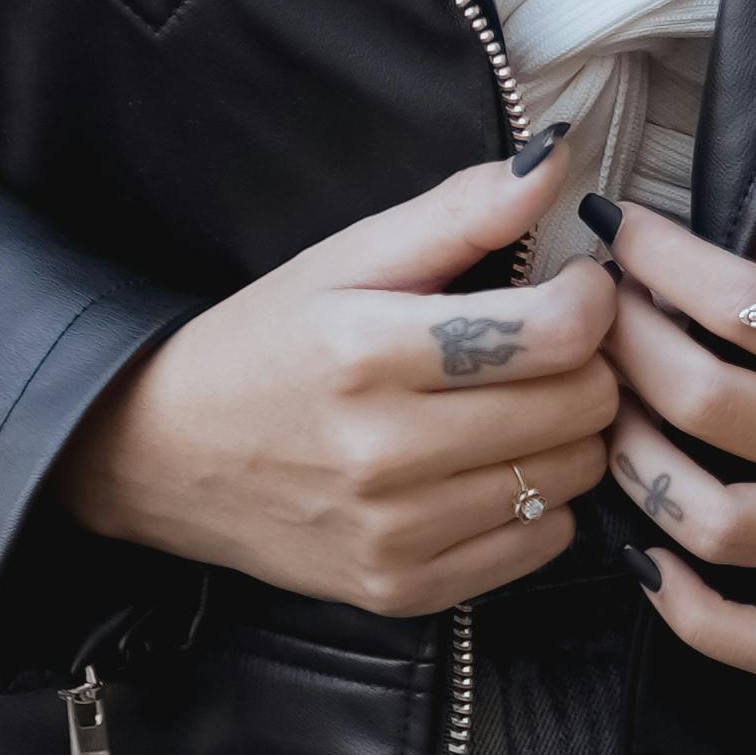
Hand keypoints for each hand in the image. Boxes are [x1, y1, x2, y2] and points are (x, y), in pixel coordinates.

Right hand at [54, 142, 617, 615]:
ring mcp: (394, 534)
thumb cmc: (267, 341)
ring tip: (525, 401)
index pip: (553, 334)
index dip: (590, 300)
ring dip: (570, 433)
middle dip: (588, 364)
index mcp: (368, 350)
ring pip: (571, 478)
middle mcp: (383, 453)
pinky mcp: (403, 591)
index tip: (575, 285)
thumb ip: (460, 211)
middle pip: (577, 408)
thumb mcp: (348, 256)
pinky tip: (496, 464)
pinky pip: (540, 546)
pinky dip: (541, 502)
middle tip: (554, 344)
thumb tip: (556, 163)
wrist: (165, 453)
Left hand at [597, 193, 755, 681]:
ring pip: (712, 523)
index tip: (616, 226)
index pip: (745, 301)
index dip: (661, 255)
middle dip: (629, 345)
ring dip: (635, 459)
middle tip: (600, 315)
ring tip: (614, 411)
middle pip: (709, 405)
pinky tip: (644, 552)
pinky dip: (686, 609)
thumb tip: (670, 212)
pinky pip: (755, 640)